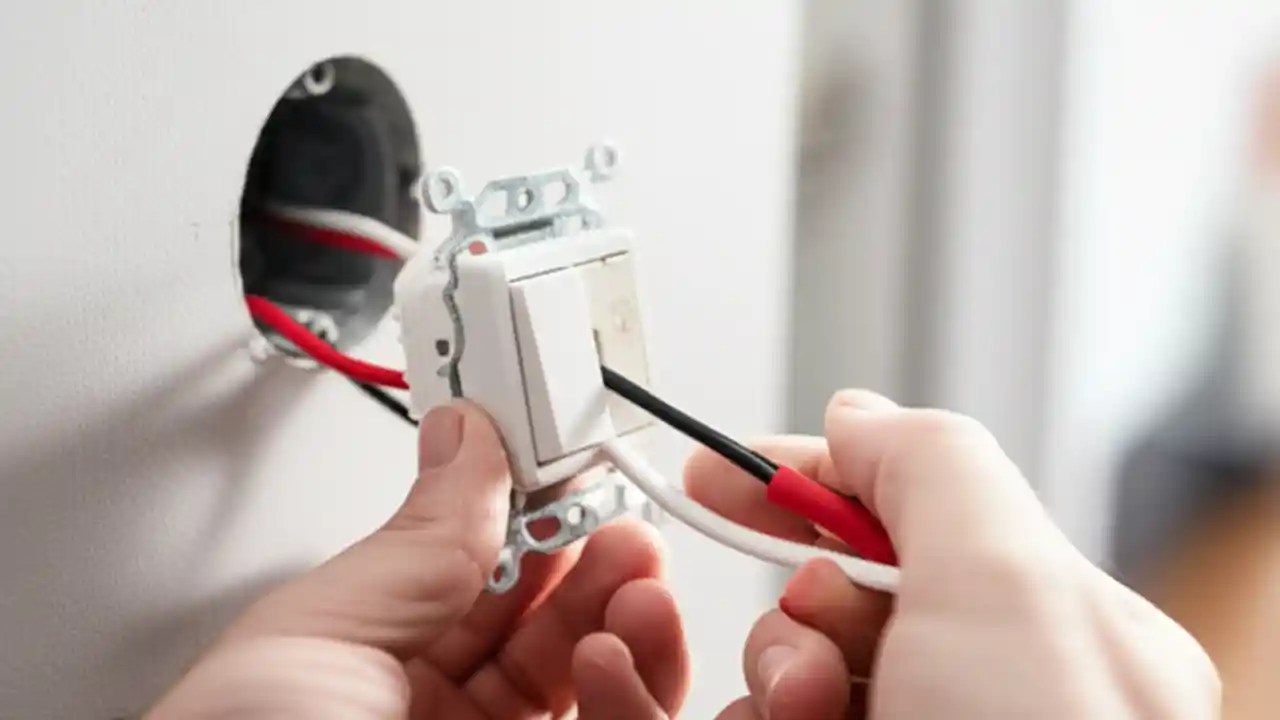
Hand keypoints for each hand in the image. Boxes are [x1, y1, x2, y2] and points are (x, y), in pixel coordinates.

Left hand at [149, 402, 688, 718]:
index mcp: (368, 675)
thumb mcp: (322, 634)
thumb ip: (420, 538)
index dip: (533, 520)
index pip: (480, 582)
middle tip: (622, 523)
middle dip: (600, 569)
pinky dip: (640, 694)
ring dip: (634, 624)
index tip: (572, 470)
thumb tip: (467, 437)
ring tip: (633, 579)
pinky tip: (624, 648)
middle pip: (553, 635)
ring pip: (605, 692)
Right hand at [687, 390, 1219, 718]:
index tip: (710, 469)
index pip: (906, 521)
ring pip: (776, 681)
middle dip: (794, 612)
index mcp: (1037, 636)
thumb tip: (856, 417)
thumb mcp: (1011, 586)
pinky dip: (674, 710)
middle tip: (821, 669)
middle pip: (830, 604)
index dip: (805, 483)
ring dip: (761, 682)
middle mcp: (964, 706)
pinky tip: (660, 696)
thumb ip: (930, 467)